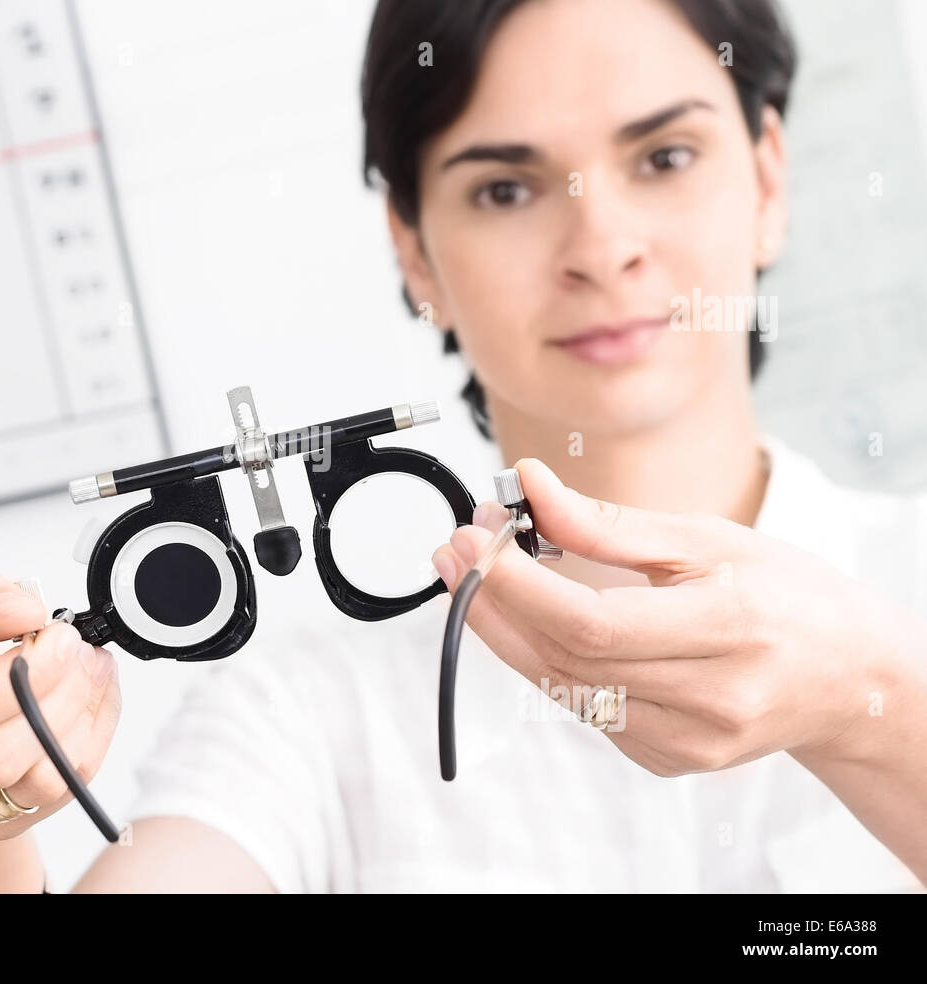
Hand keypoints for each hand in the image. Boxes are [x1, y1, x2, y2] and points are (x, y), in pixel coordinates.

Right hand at [0, 563, 120, 844]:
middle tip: (80, 653)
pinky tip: (86, 705)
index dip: (17, 680)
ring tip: (89, 673)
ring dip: (78, 725)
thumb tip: (24, 612)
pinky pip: (48, 799)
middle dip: (56, 700)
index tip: (57, 639)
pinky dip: (84, 748)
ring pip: (27, 787)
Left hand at [431, 458, 903, 777]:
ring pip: (563, 688)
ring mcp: (687, 741)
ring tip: (480, 576)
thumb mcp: (708, 538)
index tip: (473, 538)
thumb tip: (530, 488)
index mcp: (730, 628)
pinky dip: (548, 661)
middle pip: (564, 659)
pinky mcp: (668, 760)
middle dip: (494, 602)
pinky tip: (536, 620)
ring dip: (506, 631)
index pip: (589, 622)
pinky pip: (584, 708)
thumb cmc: (788, 596)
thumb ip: (609, 523)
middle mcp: (710, 698)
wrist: (850, 679)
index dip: (515, 585)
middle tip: (458, 551)